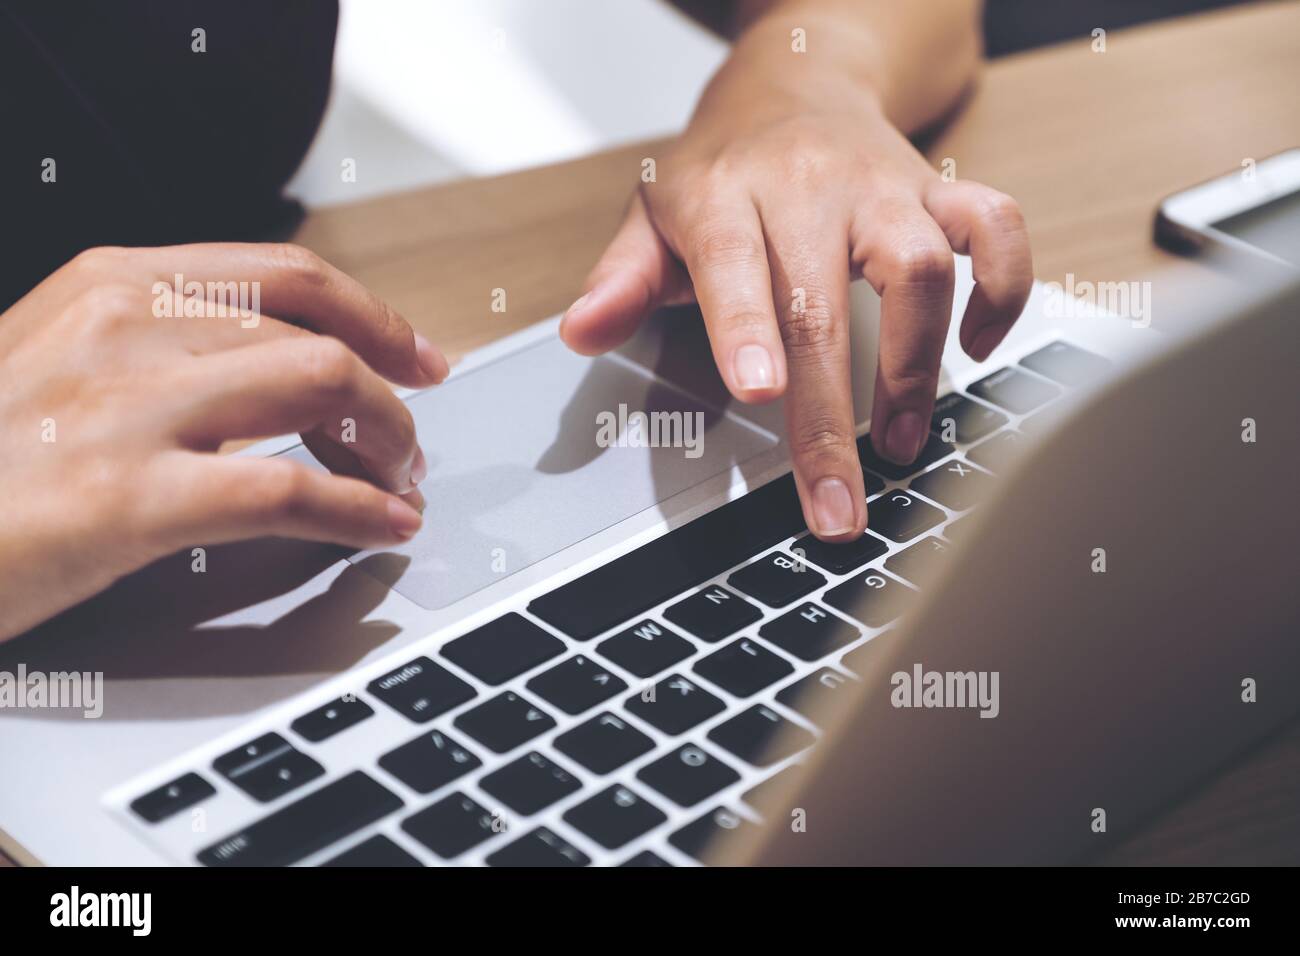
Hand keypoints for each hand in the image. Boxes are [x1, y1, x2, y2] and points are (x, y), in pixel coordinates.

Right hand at [0, 243, 446, 640]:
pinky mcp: (129, 496)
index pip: (289, 274)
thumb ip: (161, 341)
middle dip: (392, 392)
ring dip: (387, 444)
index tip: (418, 356)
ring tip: (400, 485)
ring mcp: (126, 407)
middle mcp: (127, 325)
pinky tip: (383, 529)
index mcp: (115, 281)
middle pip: (322, 334)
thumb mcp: (60, 357)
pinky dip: (359, 511)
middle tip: (411, 442)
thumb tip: (279, 360)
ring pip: (323, 391)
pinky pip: (290, 491)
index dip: (376, 316)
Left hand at [561, 84, 1030, 539]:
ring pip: (921, 266)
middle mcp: (809, 190)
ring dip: (916, 365)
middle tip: (837, 504)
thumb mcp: (652, 214)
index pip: (735, 265)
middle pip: (826, 304)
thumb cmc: (722, 168)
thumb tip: (582, 333)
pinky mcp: (938, 192)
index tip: (761, 394)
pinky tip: (973, 347)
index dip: (749, 330)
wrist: (796, 82)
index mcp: (726, 199)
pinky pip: (997, 229)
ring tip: (898, 440)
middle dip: (831, 415)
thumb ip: (620, 279)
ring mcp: (882, 189)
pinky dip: (1001, 291)